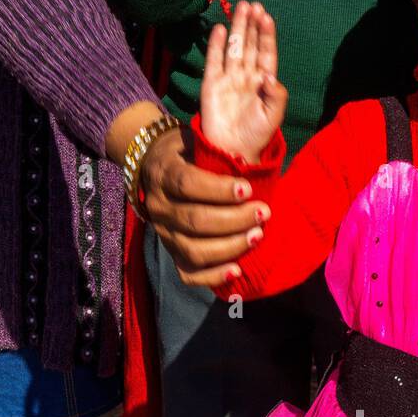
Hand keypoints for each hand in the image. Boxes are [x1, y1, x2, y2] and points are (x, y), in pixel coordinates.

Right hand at [138, 123, 270, 286]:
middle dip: (234, 220)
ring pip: (194, 250)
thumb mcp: (198, 139)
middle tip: (262, 214)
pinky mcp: (172, 253)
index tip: (248, 189)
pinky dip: (213, 276)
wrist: (155, 168)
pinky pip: (188, 274)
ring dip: (230, 247)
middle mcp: (159, 207)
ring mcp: (164, 234)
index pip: (187, 184)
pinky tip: (237, 271)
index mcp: (164, 173)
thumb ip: (218, 149)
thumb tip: (251, 159)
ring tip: (257, 236)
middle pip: (195, 221)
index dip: (219, 190)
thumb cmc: (188, 152)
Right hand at [200, 1, 287, 162]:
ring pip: (234, 47)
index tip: (266, 17)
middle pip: (250, 44)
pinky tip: (220, 29)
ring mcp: (229, 78)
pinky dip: (216, 44)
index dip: (266, 35)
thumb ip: (276, 95)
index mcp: (264, 82)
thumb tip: (269, 74)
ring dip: (238, 28)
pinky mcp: (212, 83)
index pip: (266, 53)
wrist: (232, 151)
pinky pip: (214, 59)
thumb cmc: (256, 135)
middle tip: (253, 5)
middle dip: (252, 25)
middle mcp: (247, 76)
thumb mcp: (272, 116)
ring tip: (241, 8)